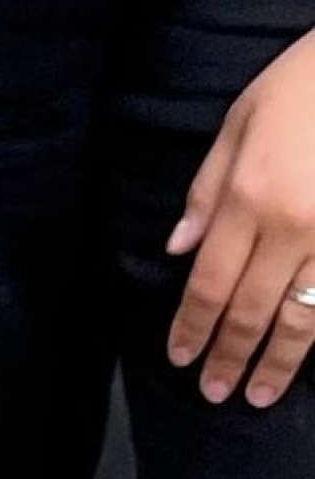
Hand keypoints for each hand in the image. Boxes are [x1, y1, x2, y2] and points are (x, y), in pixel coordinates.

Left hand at [166, 26, 314, 408]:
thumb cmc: (303, 82)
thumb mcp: (240, 122)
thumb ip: (206, 192)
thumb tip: (177, 249)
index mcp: (250, 198)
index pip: (210, 283)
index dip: (193, 326)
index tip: (180, 359)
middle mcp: (292, 226)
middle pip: (252, 309)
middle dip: (230, 356)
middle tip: (212, 392)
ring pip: (302, 316)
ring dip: (278, 362)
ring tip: (259, 396)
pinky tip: (305, 356)